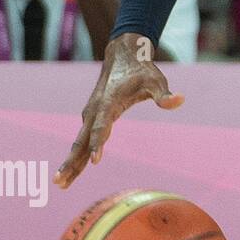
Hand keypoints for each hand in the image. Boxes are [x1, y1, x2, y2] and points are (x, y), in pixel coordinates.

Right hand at [54, 34, 183, 187]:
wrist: (123, 57)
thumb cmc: (142, 71)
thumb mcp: (156, 81)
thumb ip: (164, 94)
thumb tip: (180, 100)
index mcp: (108, 103)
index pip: (102, 127)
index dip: (99, 143)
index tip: (95, 161)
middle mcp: (94, 110)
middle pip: (82, 140)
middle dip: (72, 161)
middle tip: (60, 181)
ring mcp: (90, 114)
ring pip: (79, 142)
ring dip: (69, 162)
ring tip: (59, 183)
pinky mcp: (90, 116)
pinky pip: (82, 139)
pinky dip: (75, 155)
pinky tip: (71, 170)